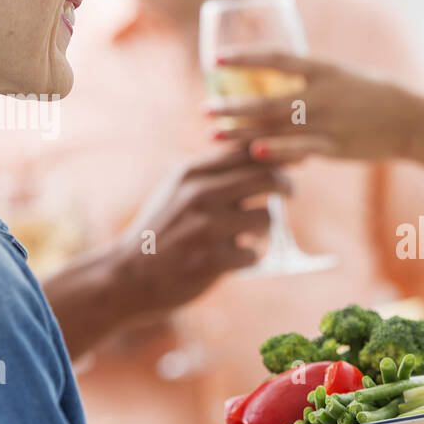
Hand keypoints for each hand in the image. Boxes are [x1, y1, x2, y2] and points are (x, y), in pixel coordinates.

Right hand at [110, 144, 289, 318]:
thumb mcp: (177, 189)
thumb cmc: (162, 229)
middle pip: (265, 177)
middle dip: (285, 184)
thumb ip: (212, 170)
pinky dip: (251, 256)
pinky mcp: (211, 260)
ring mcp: (205, 227)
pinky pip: (254, 253)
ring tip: (253, 233)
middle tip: (290, 192)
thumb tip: (256, 148)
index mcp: (191, 173)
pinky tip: (238, 258)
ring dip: (266, 227)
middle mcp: (199, 194)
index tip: (293, 158)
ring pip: (266, 217)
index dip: (277, 152)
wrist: (130, 275)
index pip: (246, 151)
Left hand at [202, 52, 423, 162]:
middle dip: (232, 106)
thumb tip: (280, 74)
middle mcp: (321, 94)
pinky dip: (276, 151)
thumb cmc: (373, 95)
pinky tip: (253, 153)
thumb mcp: (341, 75)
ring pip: (276, 126)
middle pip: (266, 99)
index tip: (217, 61)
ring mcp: (327, 121)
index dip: (244, 59)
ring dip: (242, 131)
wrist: (409, 120)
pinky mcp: (334, 146)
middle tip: (205, 109)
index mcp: (322, 69)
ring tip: (213, 133)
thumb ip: (310, 78)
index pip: (275, 59)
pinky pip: (300, 149)